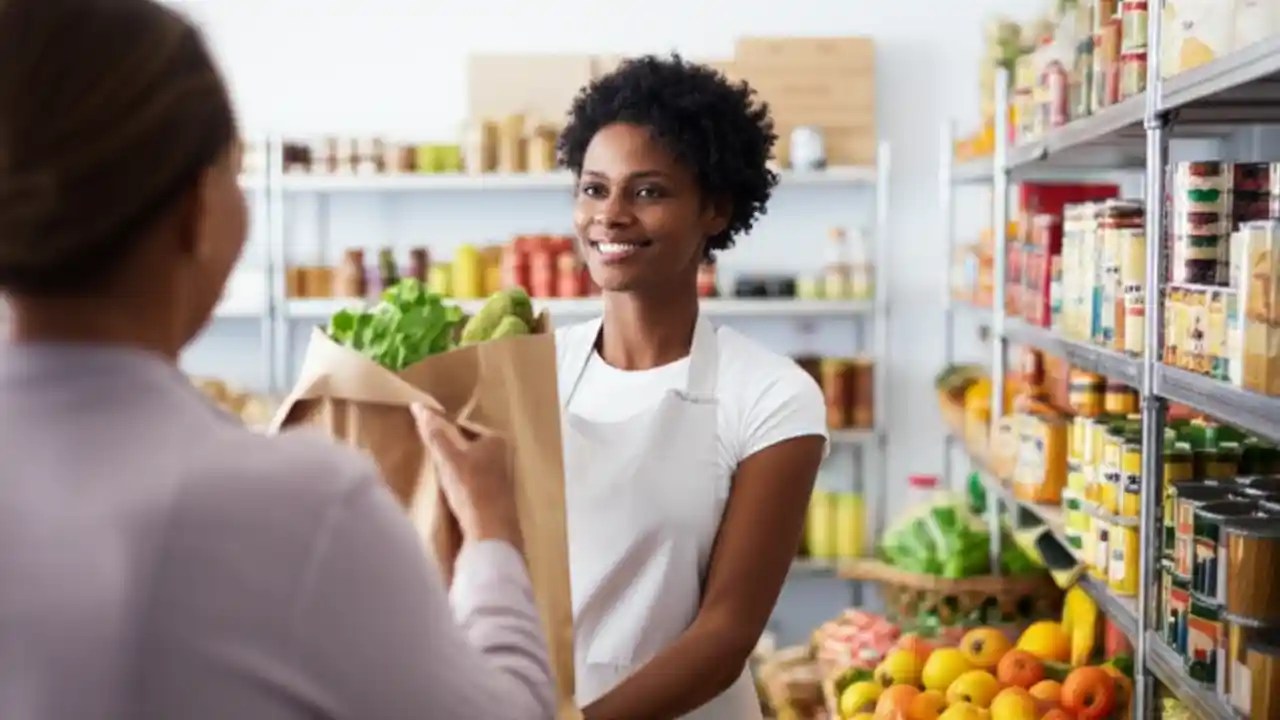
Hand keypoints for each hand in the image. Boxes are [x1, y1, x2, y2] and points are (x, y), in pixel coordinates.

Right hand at [412, 405, 522, 551]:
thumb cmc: (471, 490)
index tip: (427, 436)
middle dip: (451, 449)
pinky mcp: (498, 495)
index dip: (445, 430)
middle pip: (468, 445)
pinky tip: (453, 491)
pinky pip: (475, 480)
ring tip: (440, 474)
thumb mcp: (447, 459)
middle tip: (431, 456)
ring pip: (472, 464)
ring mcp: (503, 476)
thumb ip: (433, 434)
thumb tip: (418, 406)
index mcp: (497, 439)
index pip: (464, 425)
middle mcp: (505, 454)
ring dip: (456, 467)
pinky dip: (463, 482)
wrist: (491, 533)